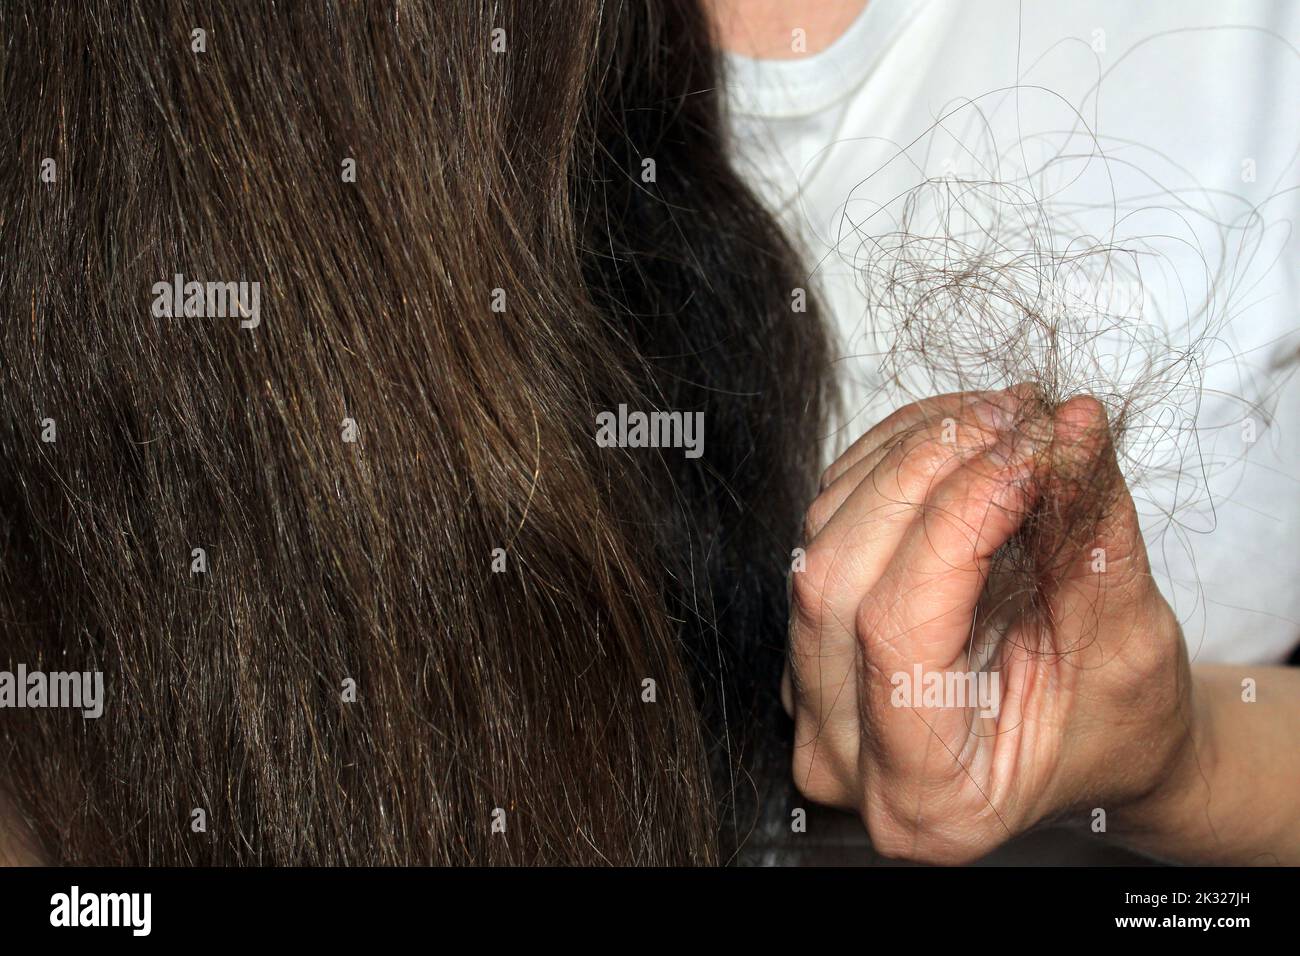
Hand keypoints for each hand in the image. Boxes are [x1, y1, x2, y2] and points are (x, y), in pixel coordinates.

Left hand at [784, 386, 1195, 862]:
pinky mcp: (809, 635)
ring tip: (1001, 416)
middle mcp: (841, 752)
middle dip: (929, 473)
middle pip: (838, 576)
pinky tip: (955, 432)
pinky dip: (889, 462)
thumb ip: (1091, 533)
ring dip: (909, 454)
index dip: (961, 522)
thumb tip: (1071, 425)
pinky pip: (825, 522)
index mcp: (925, 797)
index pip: (897, 631)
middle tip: (1020, 416)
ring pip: (822, 537)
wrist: (1095, 739)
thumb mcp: (1128, 641)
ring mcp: (810, 692)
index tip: (1033, 451)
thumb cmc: (1116, 722)